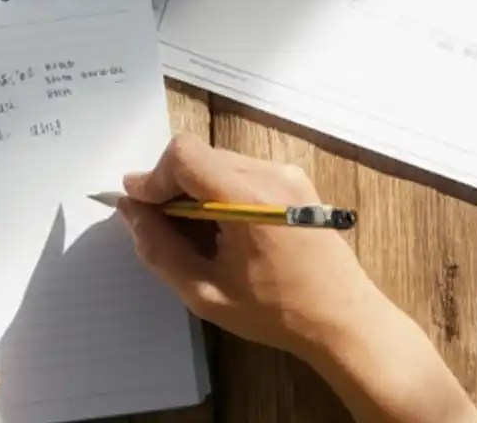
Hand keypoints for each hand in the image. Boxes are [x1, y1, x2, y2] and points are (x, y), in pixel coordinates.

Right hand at [120, 134, 476, 422]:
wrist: (345, 320)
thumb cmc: (276, 313)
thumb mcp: (204, 292)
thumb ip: (159, 248)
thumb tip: (131, 211)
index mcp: (247, 198)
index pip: (184, 155)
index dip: (154, 177)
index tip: (141, 208)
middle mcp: (270, 174)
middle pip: (199, 156)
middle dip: (172, 187)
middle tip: (166, 229)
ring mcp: (287, 174)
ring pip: (218, 162)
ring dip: (196, 190)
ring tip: (199, 237)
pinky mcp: (296, 182)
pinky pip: (241, 172)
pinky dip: (220, 192)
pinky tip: (226, 233)